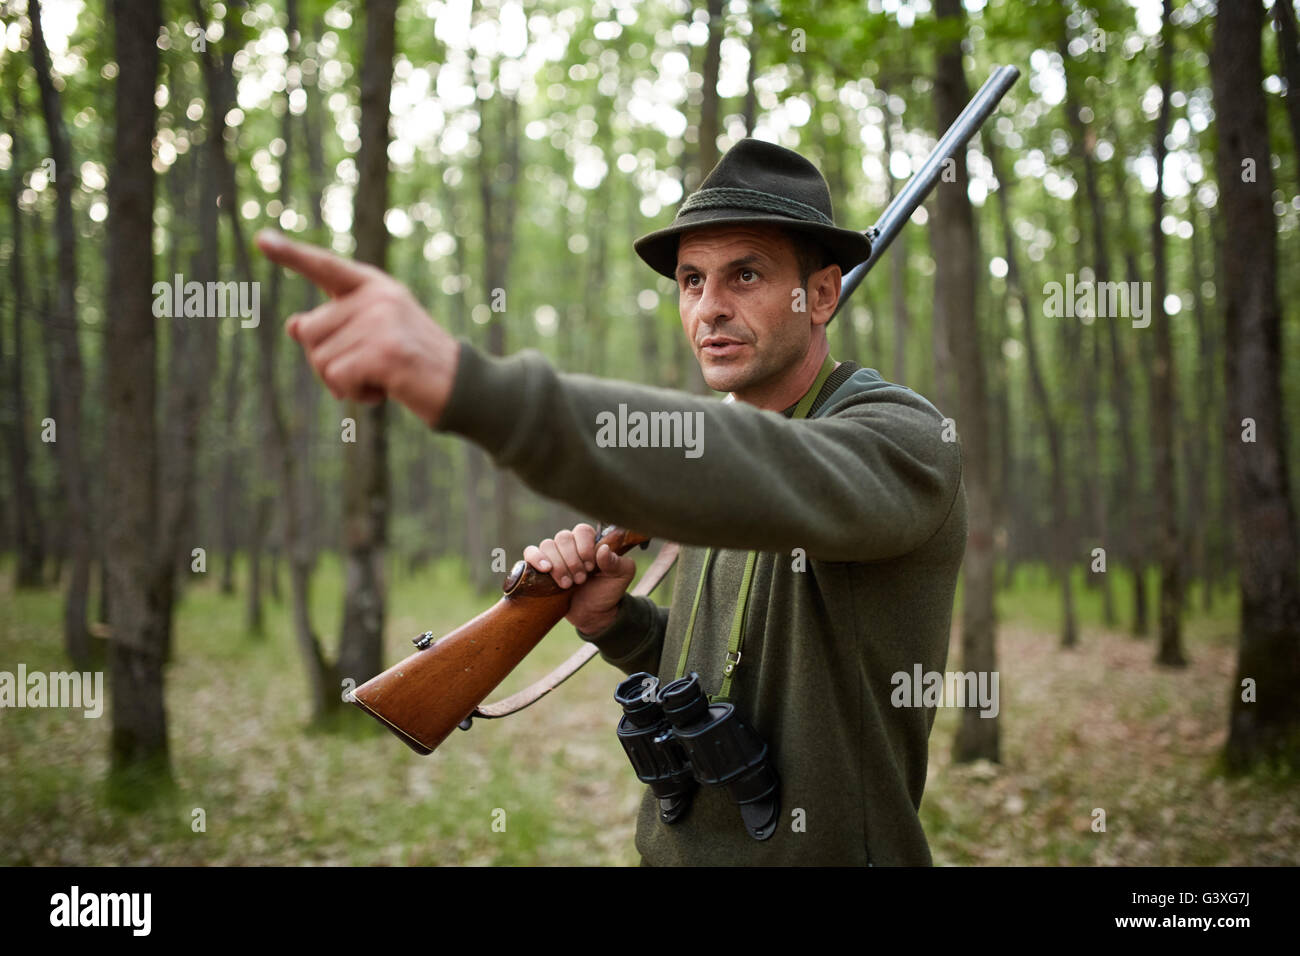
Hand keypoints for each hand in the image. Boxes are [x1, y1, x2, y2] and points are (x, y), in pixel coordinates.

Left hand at [255, 229, 459, 426]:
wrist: (463, 388)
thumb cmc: (414, 365)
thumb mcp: (372, 339)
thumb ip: (335, 327)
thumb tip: (293, 326)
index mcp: (375, 287)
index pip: (326, 267)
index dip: (291, 255)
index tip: (261, 240)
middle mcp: (377, 297)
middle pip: (310, 332)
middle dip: (327, 361)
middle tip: (366, 369)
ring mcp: (381, 321)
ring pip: (320, 360)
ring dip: (343, 383)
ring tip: (381, 378)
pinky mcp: (384, 350)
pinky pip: (338, 378)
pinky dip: (355, 394)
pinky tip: (384, 391)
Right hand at [523, 523, 636, 635]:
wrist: (594, 615)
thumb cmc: (607, 591)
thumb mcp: (621, 577)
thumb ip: (616, 562)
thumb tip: (603, 549)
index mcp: (589, 542)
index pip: (582, 531)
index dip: (584, 547)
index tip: (591, 567)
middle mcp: (570, 545)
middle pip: (563, 538)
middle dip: (572, 561)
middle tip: (581, 579)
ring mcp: (554, 555)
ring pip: (548, 545)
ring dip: (558, 565)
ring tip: (567, 584)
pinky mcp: (540, 568)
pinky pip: (530, 553)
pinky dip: (536, 558)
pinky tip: (545, 569)